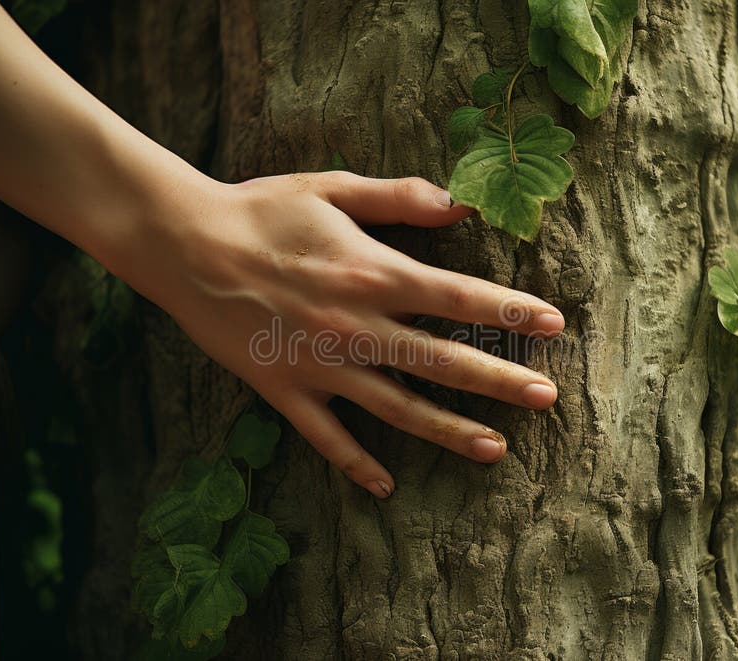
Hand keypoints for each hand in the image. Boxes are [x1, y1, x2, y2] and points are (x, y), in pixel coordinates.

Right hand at [154, 172, 564, 497]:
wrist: (184, 243)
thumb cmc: (261, 209)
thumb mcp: (333, 188)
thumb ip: (400, 198)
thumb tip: (463, 203)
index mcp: (372, 272)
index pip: (459, 296)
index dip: (511, 310)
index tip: (554, 324)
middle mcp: (356, 325)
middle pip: (442, 359)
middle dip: (500, 379)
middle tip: (547, 397)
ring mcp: (321, 364)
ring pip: (397, 407)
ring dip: (450, 429)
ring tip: (496, 449)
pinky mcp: (284, 389)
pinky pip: (326, 436)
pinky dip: (356, 462)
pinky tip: (385, 484)